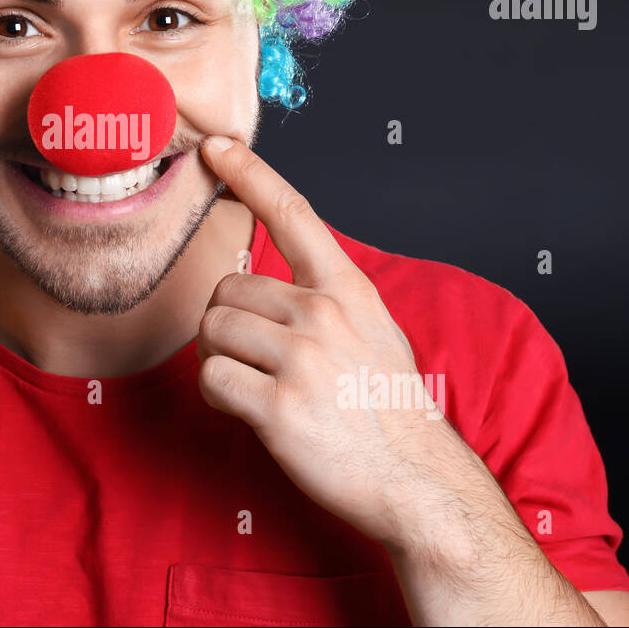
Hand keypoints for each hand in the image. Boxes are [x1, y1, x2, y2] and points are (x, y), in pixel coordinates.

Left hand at [196, 135, 477, 552]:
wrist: (417, 481)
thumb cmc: (387, 408)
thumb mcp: (373, 331)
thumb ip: (324, 300)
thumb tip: (260, 288)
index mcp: (348, 289)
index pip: (293, 213)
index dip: (250, 173)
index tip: (216, 146)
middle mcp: (324, 315)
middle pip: (226, 290)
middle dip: (226, 325)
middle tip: (256, 361)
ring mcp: (301, 360)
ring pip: (212, 332)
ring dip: (218, 360)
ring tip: (255, 385)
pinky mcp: (278, 407)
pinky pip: (211, 380)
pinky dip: (218, 397)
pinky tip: (249, 411)